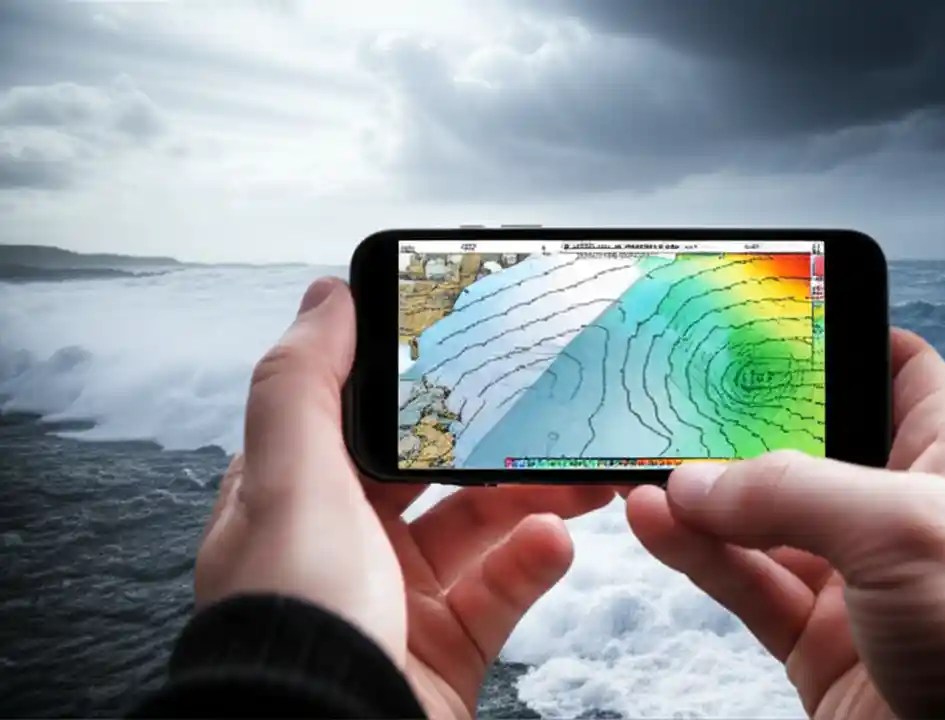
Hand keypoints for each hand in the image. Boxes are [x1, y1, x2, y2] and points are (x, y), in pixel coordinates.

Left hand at [194, 277, 612, 718]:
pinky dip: (534, 561)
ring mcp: (397, 599)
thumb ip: (306, 385)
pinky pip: (503, 589)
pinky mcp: (447, 647)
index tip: (470, 345)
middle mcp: (342, 546)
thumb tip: (324, 297)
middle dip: (495, 438)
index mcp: (292, 499)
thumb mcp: (289, 484)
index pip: (354, 416)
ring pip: (479, 525)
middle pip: (431, 470)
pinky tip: (556, 541)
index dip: (410, 380)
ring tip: (584, 475)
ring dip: (533, 496)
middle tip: (551, 407)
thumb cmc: (294, 624)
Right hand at [626, 329, 944, 718]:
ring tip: (642, 465)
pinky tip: (657, 523)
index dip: (834, 333)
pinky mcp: (817, 640)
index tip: (762, 319)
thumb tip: (697, 482)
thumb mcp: (910, 530)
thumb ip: (796, 491)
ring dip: (702, 493)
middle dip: (741, 419)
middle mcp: (898, 510)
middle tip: (673, 389)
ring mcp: (854, 578)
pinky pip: (744, 582)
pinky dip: (697, 554)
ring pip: (760, 517)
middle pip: (806, 442)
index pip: (893, 367)